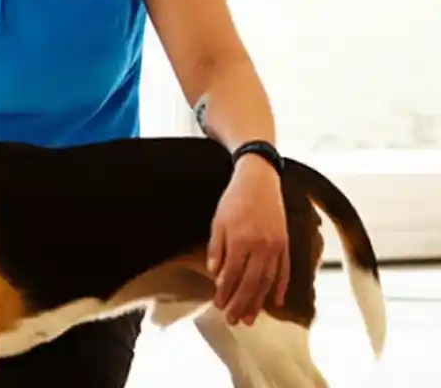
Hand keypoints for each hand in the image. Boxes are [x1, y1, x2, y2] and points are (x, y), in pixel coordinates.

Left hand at [206, 154, 288, 325]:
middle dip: (241, 304)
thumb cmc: (234, 200)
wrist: (260, 180)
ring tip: (252, 318)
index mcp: (240, 241)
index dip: (225, 292)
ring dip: (259, 302)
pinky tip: (275, 301)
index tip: (219, 306)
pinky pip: (284, 271)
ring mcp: (276, 246)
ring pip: (268, 281)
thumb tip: (216, 275)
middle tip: (234, 321)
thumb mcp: (218, 222)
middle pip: (251, 283)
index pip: (231, 275)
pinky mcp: (286, 244)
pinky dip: (280, 287)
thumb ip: (217, 249)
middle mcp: (261, 246)